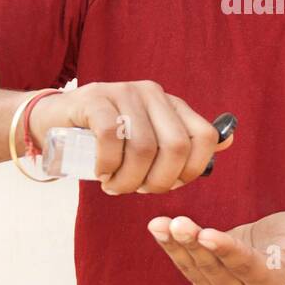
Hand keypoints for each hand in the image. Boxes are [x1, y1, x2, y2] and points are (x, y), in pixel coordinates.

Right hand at [30, 81, 232, 194]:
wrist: (56, 119)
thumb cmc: (106, 136)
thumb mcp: (149, 136)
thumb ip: (185, 140)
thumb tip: (228, 142)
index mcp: (172, 104)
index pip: (204, 138)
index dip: (191, 171)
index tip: (168, 185)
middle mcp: (153, 93)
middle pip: (176, 147)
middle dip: (159, 182)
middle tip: (137, 191)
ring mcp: (123, 92)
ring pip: (143, 147)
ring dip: (128, 180)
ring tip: (115, 186)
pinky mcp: (94, 98)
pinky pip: (111, 137)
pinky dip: (108, 164)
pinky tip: (101, 173)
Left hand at [147, 206, 284, 284]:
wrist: (275, 254)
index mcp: (268, 279)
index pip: (244, 265)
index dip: (226, 250)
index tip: (206, 233)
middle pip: (214, 267)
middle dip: (194, 244)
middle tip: (177, 222)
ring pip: (194, 267)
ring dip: (175, 245)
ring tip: (160, 223)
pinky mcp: (204, 282)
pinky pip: (184, 264)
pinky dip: (169, 246)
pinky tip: (157, 227)